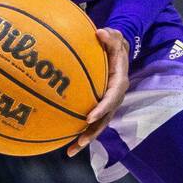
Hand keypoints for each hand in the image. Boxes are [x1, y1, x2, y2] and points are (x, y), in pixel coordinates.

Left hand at [66, 27, 129, 156]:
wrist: (117, 50)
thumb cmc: (112, 42)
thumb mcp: (115, 36)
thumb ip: (110, 36)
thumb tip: (101, 32)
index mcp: (119, 82)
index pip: (112, 98)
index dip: (102, 109)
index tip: (89, 117)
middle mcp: (114, 96)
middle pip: (105, 118)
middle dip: (93, 131)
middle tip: (79, 142)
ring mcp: (107, 103)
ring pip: (98, 124)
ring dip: (85, 138)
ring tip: (70, 151)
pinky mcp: (98, 105)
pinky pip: (89, 120)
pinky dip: (78, 131)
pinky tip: (63, 142)